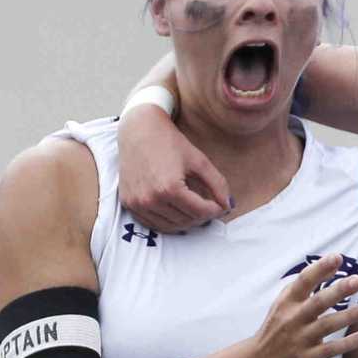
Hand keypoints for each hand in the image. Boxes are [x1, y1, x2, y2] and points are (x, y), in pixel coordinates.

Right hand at [118, 105, 231, 230]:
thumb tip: (229, 206)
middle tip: (209, 206)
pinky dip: (167, 222)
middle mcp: (150, 199)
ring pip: (170, 226)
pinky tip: (176, 211)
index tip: (221, 205)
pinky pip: (152, 223)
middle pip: (186, 221)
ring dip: (186, 221)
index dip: (215, 210)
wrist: (138, 131)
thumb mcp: (200, 162)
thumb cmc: (170, 143)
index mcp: (170, 188)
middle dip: (202, 216)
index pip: (201, 212)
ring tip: (194, 208)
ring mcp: (137, 203)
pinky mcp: (128, 203)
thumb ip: (218, 185)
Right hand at [243, 254, 357, 357]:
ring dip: (350, 315)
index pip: (304, 282)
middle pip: (318, 302)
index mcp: (287, 303)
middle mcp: (293, 319)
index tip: (337, 257)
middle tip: (357, 280)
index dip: (320, 269)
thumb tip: (332, 263)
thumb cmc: (277, 328)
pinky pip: (330, 349)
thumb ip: (307, 285)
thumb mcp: (285, 304)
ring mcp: (300, 339)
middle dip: (338, 291)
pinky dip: (347, 343)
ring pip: (327, 325)